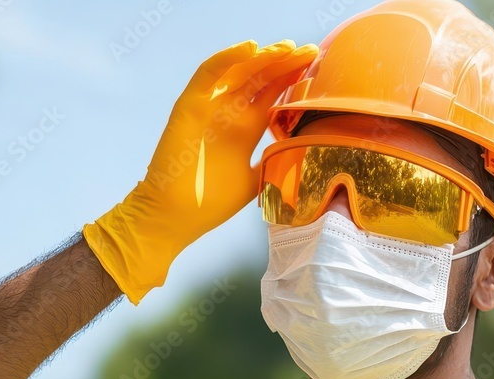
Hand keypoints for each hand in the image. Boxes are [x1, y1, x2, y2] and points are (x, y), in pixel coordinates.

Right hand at [84, 39, 317, 303]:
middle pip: (260, 78)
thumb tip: (303, 152)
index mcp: (244, 129)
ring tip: (288, 47)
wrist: (176, 217)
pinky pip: (208, 74)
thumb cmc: (211, 203)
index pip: (272, 95)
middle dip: (285, 62)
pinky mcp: (189, 106)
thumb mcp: (255, 180)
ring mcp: (209, 107)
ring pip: (239, 71)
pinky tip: (250, 47)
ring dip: (264, 56)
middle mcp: (227, 113)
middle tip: (311, 50)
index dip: (292, 78)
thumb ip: (273, 162)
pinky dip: (228, 58)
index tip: (317, 67)